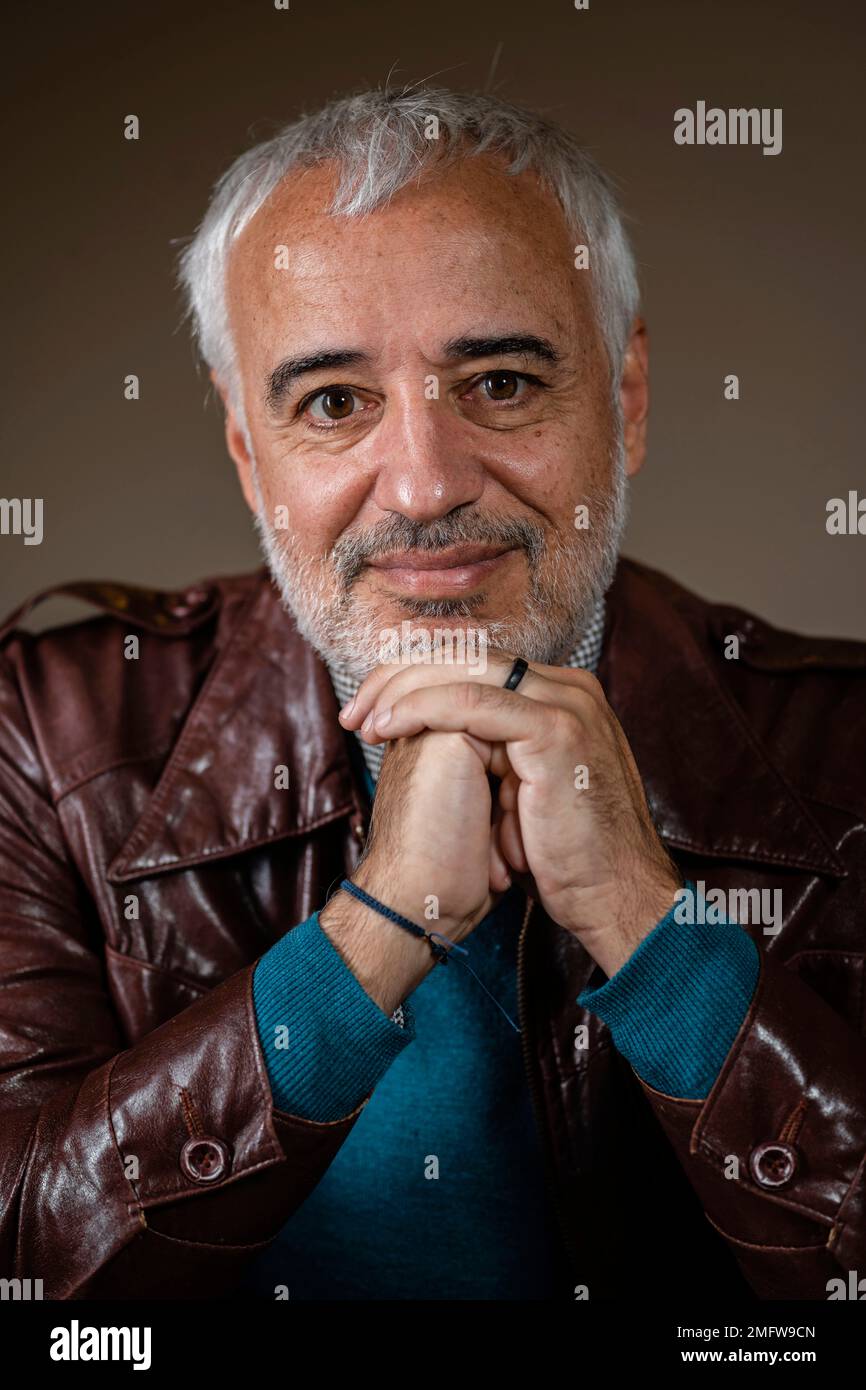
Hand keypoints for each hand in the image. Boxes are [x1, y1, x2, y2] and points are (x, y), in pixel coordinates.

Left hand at [341, 653, 681, 975]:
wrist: (612, 898)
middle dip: (399, 677)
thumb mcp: (519, 791)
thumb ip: (490, 753)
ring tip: (364, 721)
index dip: (415, 676)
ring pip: (466, 670)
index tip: (370, 710)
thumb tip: (433, 738)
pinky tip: (390, 726)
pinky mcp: (558, 730)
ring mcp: (568, 704)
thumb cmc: (563, 858)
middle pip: (467, 654)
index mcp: (562, 695)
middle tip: (354, 712)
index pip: (476, 660)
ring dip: (403, 691)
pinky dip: (424, 709)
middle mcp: (569, 688)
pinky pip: (475, 704)